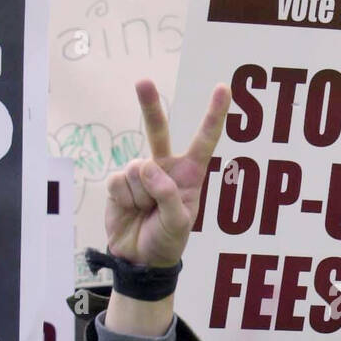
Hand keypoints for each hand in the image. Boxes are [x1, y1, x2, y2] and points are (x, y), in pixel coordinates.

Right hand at [106, 79, 229, 267]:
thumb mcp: (178, 222)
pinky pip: (118, 181)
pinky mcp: (120, 182)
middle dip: (149, 105)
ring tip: (144, 211)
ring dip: (139, 194)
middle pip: (158, 131)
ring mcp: (141, 174)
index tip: (222, 88)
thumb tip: (146, 167)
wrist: (139, 259)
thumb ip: (167, 195)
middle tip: (143, 82)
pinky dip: (124, 198)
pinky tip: (130, 209)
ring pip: (136, 167)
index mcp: (190, 175)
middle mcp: (166, 168)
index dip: (213, 115)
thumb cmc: (167, 240)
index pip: (205, 141)